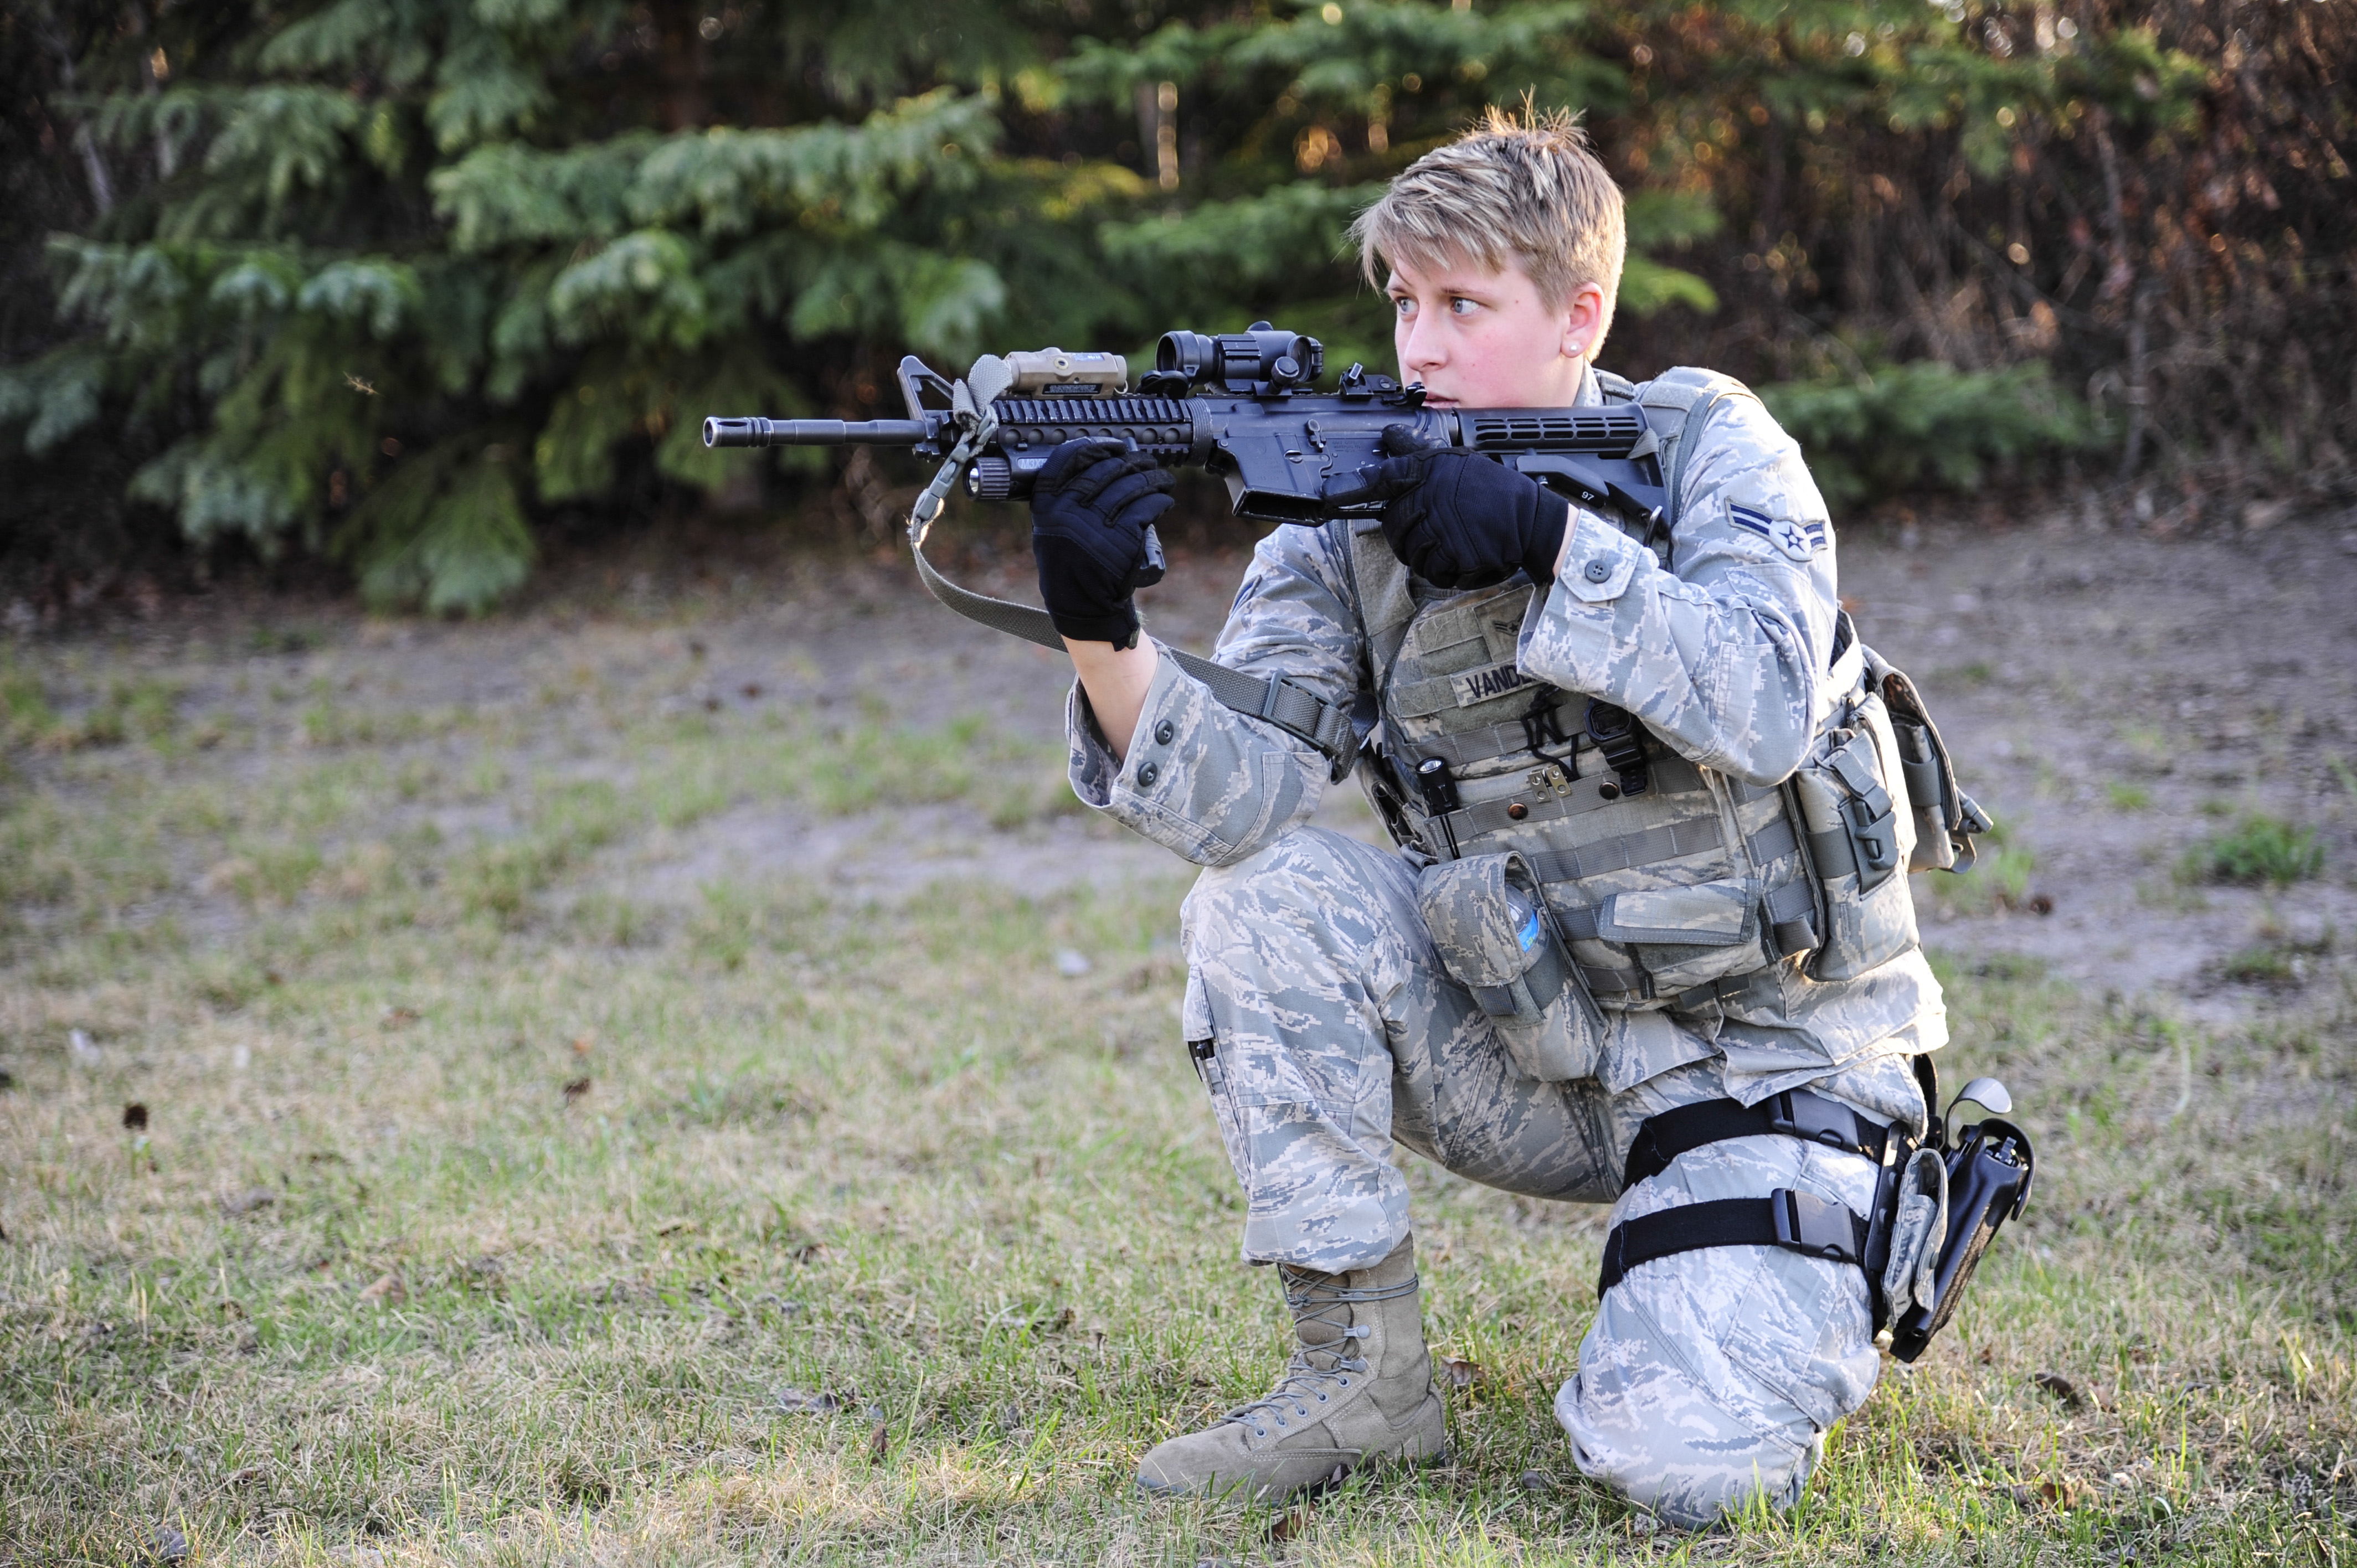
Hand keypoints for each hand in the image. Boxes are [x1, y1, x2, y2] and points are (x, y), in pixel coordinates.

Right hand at [1030, 438, 1174, 646]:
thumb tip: (1100, 465)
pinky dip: (1160, 499)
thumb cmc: (1069, 564)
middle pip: (1107, 469)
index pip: (1069, 458)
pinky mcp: (1124, 536)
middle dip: (1132, 461)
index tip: (1113, 446)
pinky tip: (1164, 499)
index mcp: (1047, 503)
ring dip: (1152, 477)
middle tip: (1145, 461)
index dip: (1096, 447)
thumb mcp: (1051, 529)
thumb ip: (1065, 499)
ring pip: (1132, 484)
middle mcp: (1069, 509)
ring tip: (1161, 479)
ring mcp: (1097, 522)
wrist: (1082, 603)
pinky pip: (1148, 506)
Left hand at [1356, 424, 1570, 589]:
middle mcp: (1430, 494)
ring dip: (1429, 554)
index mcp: (1430, 470)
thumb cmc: (1495, 491)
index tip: (1329, 495)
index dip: (1354, 486)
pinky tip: (1465, 557)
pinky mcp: (1450, 551)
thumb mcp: (1458, 461)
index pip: (1384, 477)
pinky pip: (1431, 570)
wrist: (1532, 520)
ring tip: (1457, 540)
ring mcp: (1439, 524)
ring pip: (1410, 551)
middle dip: (1409, 534)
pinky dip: (1446, 571)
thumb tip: (1389, 434)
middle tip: (1439, 530)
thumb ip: (1419, 452)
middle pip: (1393, 525)